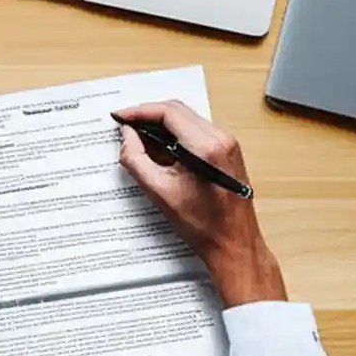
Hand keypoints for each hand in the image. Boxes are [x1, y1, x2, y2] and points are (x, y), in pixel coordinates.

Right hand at [112, 101, 285, 307]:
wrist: (234, 244)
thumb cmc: (204, 226)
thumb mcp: (159, 192)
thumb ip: (136, 159)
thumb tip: (127, 136)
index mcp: (207, 147)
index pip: (168, 113)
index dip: (139, 112)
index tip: (121, 117)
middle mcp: (222, 139)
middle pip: (177, 111)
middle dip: (148, 116)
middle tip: (126, 127)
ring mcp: (228, 143)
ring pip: (186, 119)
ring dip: (161, 125)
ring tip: (139, 139)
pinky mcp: (228, 150)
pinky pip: (196, 130)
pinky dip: (174, 134)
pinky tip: (159, 148)